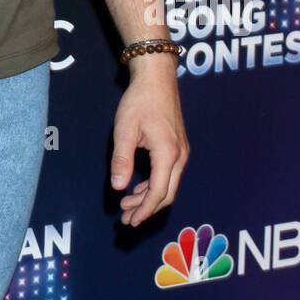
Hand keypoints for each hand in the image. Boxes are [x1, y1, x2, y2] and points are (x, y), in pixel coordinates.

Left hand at [110, 63, 190, 226]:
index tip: (130, 221)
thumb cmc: (140, 101)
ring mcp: (181, 151)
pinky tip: (138, 187)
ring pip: (169, 185)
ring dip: (149, 198)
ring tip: (127, 205)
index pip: (158, 192)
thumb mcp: (125, 129)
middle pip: (167, 193)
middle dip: (146, 209)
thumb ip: (122, 159)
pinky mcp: (178, 146)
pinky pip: (169, 174)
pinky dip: (154, 185)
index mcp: (168, 154)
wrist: (157, 78)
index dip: (144, 210)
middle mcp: (180, 156)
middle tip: (125, 218)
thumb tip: (118, 187)